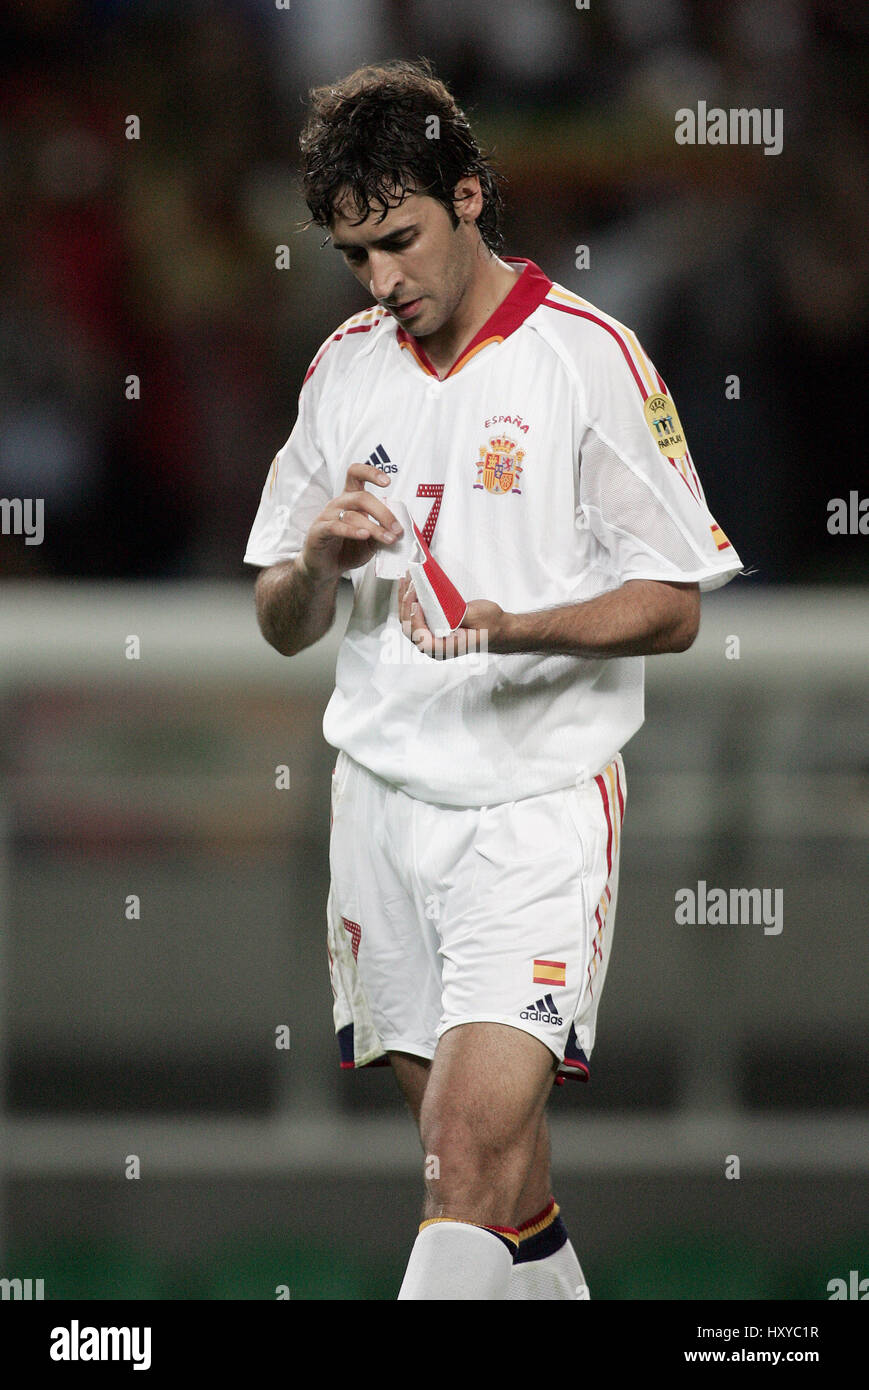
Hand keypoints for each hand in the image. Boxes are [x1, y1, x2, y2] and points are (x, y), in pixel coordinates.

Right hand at [299, 462, 402, 581]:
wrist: (326, 568)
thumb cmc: (347, 550)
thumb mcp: (371, 542)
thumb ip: (382, 533)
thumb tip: (399, 531)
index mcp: (351, 499)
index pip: (356, 474)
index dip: (371, 472)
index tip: (387, 481)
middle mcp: (339, 504)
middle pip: (361, 497)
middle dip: (383, 512)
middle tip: (397, 528)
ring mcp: (327, 516)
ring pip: (352, 515)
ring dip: (374, 527)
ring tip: (388, 539)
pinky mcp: (318, 531)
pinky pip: (335, 526)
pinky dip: (352, 530)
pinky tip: (364, 535)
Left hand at [398, 575, 508, 658]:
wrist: (496, 628)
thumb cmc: (490, 625)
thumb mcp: (478, 616)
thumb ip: (458, 616)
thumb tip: (440, 609)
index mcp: (448, 647)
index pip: (423, 640)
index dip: (416, 623)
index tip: (416, 604)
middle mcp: (436, 646)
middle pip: (411, 628)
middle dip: (407, 604)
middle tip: (410, 583)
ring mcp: (431, 637)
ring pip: (409, 621)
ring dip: (405, 599)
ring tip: (406, 578)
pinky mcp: (431, 627)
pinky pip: (414, 616)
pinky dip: (410, 601)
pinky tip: (408, 586)